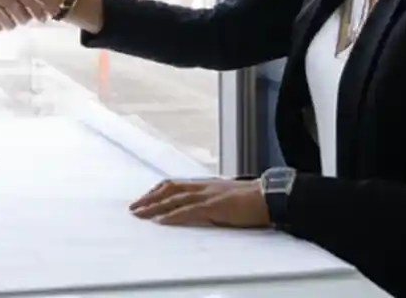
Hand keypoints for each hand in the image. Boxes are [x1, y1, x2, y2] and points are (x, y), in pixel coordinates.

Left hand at [129, 178, 269, 227]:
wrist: (271, 197)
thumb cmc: (253, 200)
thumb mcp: (227, 198)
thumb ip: (212, 200)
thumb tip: (200, 210)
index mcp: (207, 184)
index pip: (175, 184)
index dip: (157, 191)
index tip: (144, 198)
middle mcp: (204, 186)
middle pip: (169, 188)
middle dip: (149, 198)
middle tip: (134, 208)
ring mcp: (209, 195)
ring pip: (175, 198)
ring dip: (155, 207)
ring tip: (140, 214)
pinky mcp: (215, 206)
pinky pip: (189, 210)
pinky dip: (173, 215)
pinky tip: (162, 220)